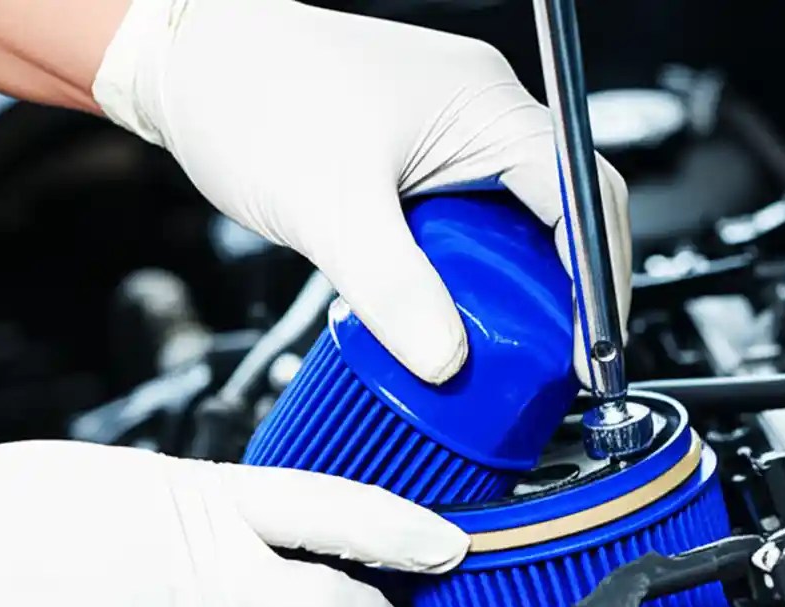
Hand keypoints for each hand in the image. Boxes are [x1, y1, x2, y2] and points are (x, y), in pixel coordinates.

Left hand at [93, 0, 631, 386]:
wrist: (187, 67)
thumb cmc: (252, 94)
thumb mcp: (331, 207)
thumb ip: (394, 288)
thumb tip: (446, 357)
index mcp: (485, 106)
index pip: (582, 196)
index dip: (597, 280)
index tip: (586, 348)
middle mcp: (479, 113)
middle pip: (557, 214)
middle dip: (559, 292)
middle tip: (547, 360)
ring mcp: (447, 135)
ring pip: (507, 223)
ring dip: (507, 284)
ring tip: (501, 346)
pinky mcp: (412, 160)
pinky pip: (463, 223)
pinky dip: (463, 270)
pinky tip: (445, 308)